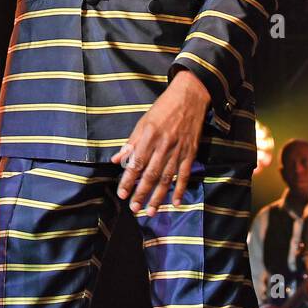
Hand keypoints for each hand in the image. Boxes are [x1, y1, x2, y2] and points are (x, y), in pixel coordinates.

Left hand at [111, 68, 209, 214]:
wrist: (190, 96)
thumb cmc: (163, 108)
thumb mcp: (143, 122)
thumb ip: (131, 143)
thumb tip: (117, 160)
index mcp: (149, 136)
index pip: (136, 163)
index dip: (128, 180)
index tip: (122, 194)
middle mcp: (164, 144)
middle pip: (151, 174)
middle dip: (141, 193)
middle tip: (134, 208)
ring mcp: (179, 149)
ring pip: (167, 178)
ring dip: (159, 197)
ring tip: (151, 211)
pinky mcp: (191, 152)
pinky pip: (185, 174)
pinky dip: (181, 189)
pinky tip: (176, 203)